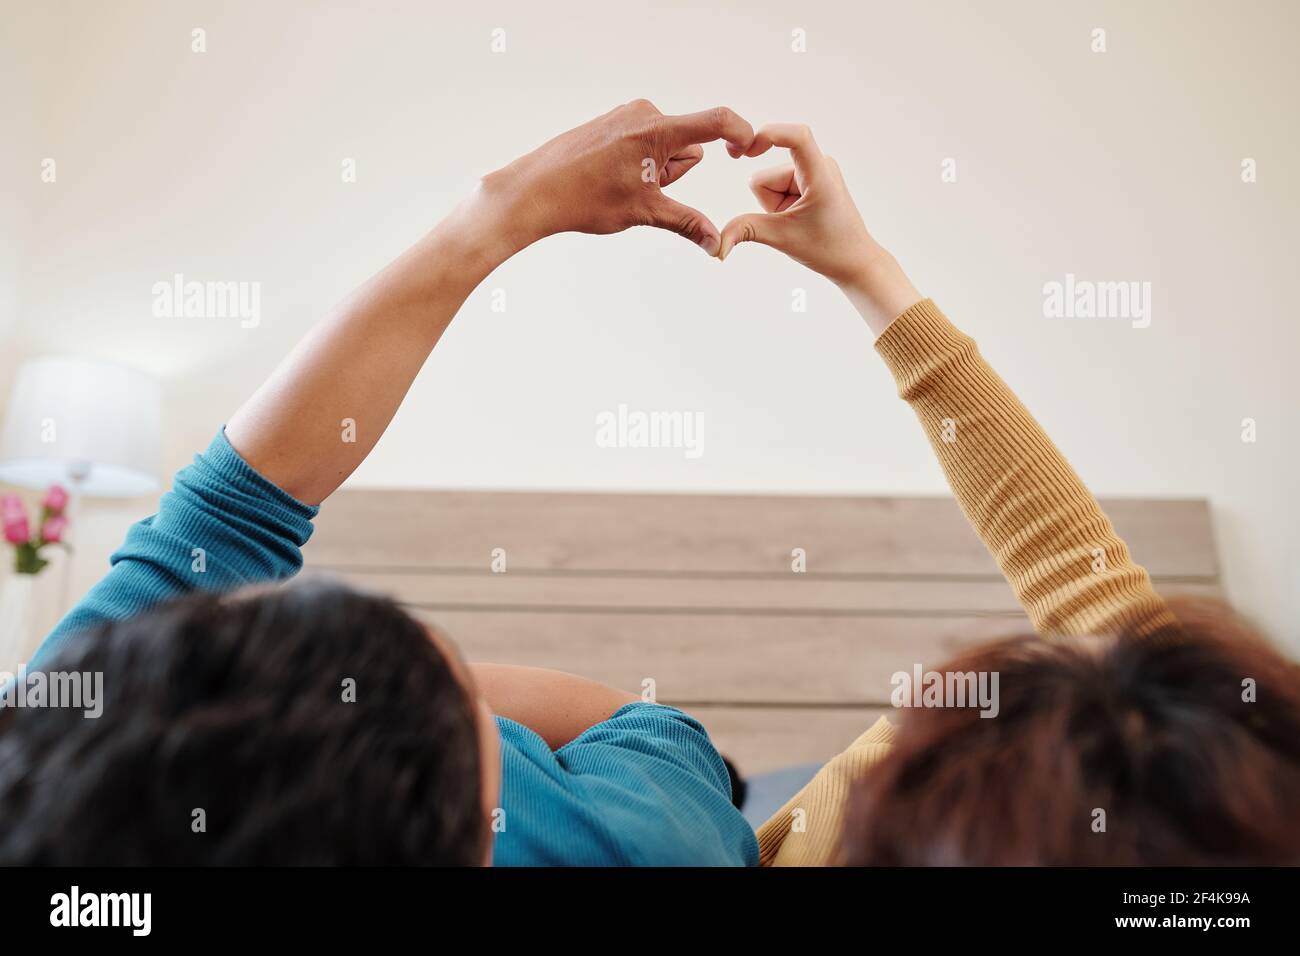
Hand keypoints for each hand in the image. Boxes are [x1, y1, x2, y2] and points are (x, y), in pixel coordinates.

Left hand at [477, 99, 754, 255]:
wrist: (534, 190)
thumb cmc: (584, 199)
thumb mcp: (643, 213)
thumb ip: (687, 223)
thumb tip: (718, 244)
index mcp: (657, 130)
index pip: (715, 121)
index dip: (740, 132)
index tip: (750, 147)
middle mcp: (644, 113)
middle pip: (688, 146)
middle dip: (675, 172)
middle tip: (641, 190)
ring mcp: (626, 115)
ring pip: (665, 147)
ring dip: (656, 171)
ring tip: (621, 185)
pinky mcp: (613, 121)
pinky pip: (644, 142)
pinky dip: (639, 164)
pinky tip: (610, 178)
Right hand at [717, 124, 920, 333]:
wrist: (854, 261)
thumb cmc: (828, 249)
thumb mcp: (782, 238)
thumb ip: (746, 230)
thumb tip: (716, 243)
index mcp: (819, 174)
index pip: (796, 136)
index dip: (769, 135)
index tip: (747, 148)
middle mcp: (818, 164)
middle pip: (766, 175)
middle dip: (769, 201)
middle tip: (793, 221)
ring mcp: (814, 171)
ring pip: (770, 183)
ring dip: (775, 205)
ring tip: (798, 220)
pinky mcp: (810, 179)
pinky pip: (779, 187)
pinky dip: (780, 204)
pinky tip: (799, 218)